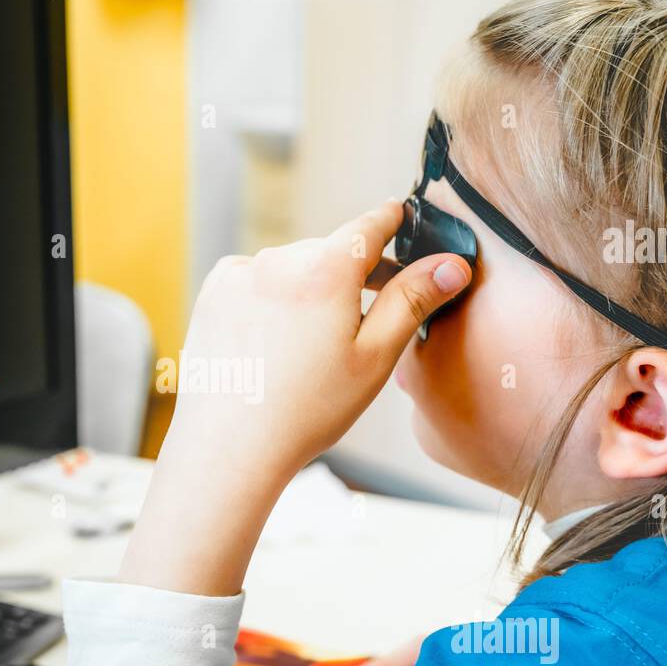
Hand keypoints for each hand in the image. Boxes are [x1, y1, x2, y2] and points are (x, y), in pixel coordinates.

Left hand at [119, 200, 471, 595]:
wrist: (232, 447)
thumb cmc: (308, 411)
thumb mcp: (375, 357)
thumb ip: (412, 301)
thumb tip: (451, 265)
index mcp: (327, 269)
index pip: (372, 223)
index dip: (394, 221)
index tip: (404, 219)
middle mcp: (280, 259)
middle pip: (332, 250)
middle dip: (353, 274)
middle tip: (365, 320)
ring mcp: (242, 273)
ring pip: (293, 266)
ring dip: (310, 288)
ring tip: (312, 345)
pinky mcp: (215, 291)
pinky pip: (256, 278)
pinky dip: (270, 298)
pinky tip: (274, 341)